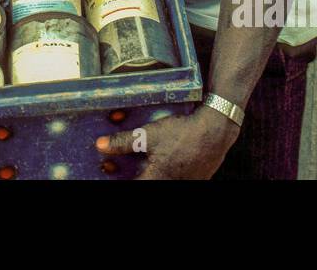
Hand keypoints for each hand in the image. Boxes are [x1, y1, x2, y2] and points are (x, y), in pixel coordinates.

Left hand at [95, 105, 239, 179]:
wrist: (215, 130)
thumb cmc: (183, 133)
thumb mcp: (149, 135)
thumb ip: (123, 142)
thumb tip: (100, 145)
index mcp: (156, 179)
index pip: (132, 186)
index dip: (118, 180)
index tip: (108, 171)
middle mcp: (170, 184)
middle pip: (144, 182)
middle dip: (128, 176)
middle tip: (111, 167)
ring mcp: (184, 182)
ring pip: (158, 179)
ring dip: (144, 173)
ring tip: (134, 164)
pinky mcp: (194, 178)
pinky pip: (173, 177)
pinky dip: (160, 172)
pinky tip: (158, 161)